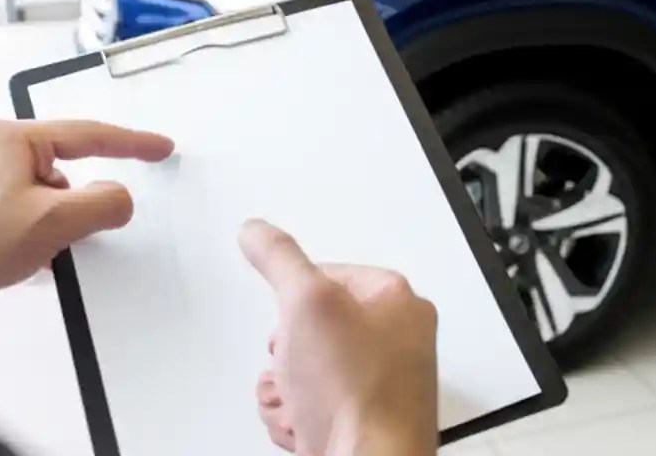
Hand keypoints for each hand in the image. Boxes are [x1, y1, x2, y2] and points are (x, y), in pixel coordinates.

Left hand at [0, 120, 173, 315]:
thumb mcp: (52, 223)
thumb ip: (101, 204)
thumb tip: (117, 198)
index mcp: (9, 137)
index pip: (88, 135)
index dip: (131, 144)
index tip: (160, 148)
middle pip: (58, 173)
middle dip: (67, 210)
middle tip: (59, 238)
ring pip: (32, 197)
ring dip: (40, 228)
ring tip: (19, 256)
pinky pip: (6, 212)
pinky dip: (17, 236)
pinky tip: (6, 261)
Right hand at [240, 220, 438, 455]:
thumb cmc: (360, 394)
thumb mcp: (307, 303)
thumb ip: (279, 259)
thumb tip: (257, 231)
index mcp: (398, 302)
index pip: (329, 274)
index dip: (298, 298)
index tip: (295, 316)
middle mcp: (395, 342)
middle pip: (310, 328)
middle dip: (287, 354)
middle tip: (299, 365)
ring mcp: (377, 384)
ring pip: (303, 371)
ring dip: (284, 388)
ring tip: (301, 402)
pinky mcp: (359, 419)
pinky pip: (309, 407)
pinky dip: (295, 417)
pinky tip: (305, 425)